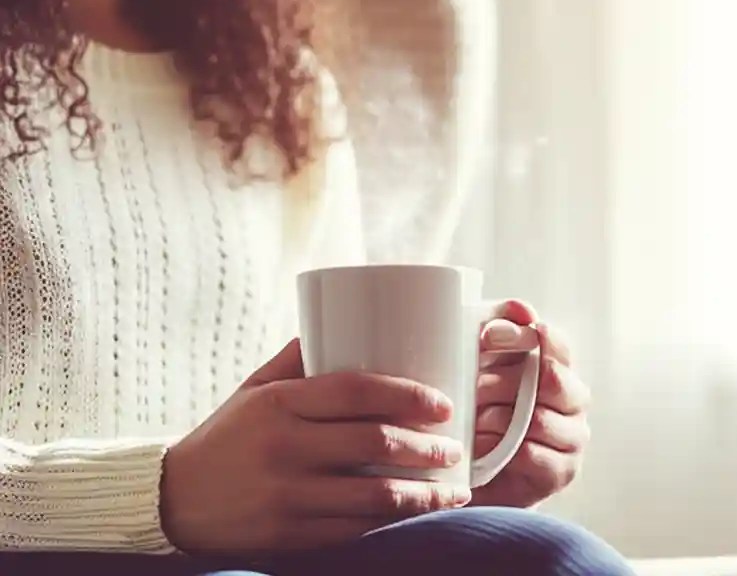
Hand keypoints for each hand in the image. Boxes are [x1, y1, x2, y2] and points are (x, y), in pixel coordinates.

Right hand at [160, 340, 471, 555]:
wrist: (171, 499)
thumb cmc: (227, 436)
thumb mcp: (255, 389)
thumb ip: (299, 357)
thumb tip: (349, 313)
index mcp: (279, 403)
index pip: (358, 391)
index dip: (408, 396)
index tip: (443, 404)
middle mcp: (283, 447)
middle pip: (374, 442)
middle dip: (427, 447)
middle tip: (455, 448)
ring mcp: (286, 495)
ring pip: (373, 494)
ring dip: (422, 493)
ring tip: (452, 489)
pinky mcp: (288, 534)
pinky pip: (354, 528)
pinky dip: (392, 522)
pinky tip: (416, 515)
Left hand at [469, 300, 591, 507]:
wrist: (472, 478)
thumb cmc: (481, 414)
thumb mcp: (484, 368)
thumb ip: (502, 331)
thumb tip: (520, 307)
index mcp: (560, 368)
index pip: (559, 344)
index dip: (527, 336)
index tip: (488, 336)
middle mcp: (575, 400)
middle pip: (550, 378)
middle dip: (502, 384)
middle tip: (474, 391)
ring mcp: (573, 437)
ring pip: (539, 417)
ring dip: (498, 419)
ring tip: (474, 424)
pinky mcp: (561, 471)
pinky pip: (532, 452)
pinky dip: (503, 450)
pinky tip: (483, 449)